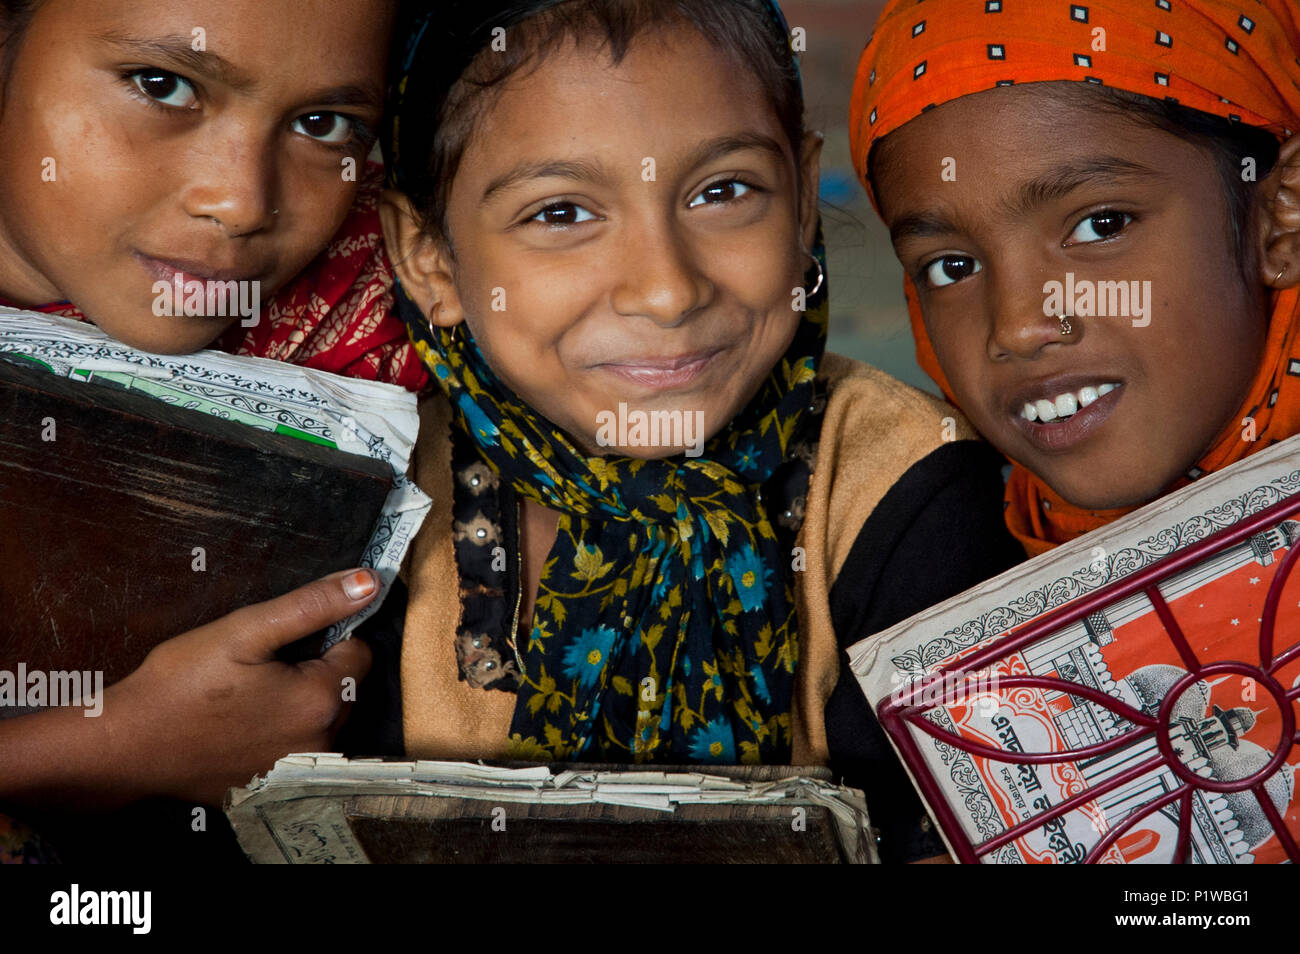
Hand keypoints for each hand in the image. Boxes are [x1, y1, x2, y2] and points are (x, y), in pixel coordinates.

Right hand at [98, 568, 377, 804]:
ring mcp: (298, 771)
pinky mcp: (275, 788)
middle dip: (314, 669)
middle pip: (345, 687)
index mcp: (321, 701)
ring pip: (322, 717)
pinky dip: (280, 731)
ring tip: (246, 696)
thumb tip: (368, 582)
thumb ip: (312, 605)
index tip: (284, 641)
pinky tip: (241, 724)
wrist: (124, 746)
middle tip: (257, 667)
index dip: (326, 636)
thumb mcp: (245, 630)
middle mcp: (322, 744)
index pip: (359, 652)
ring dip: (299, 701)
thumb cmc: (179, 684)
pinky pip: (298, 747)